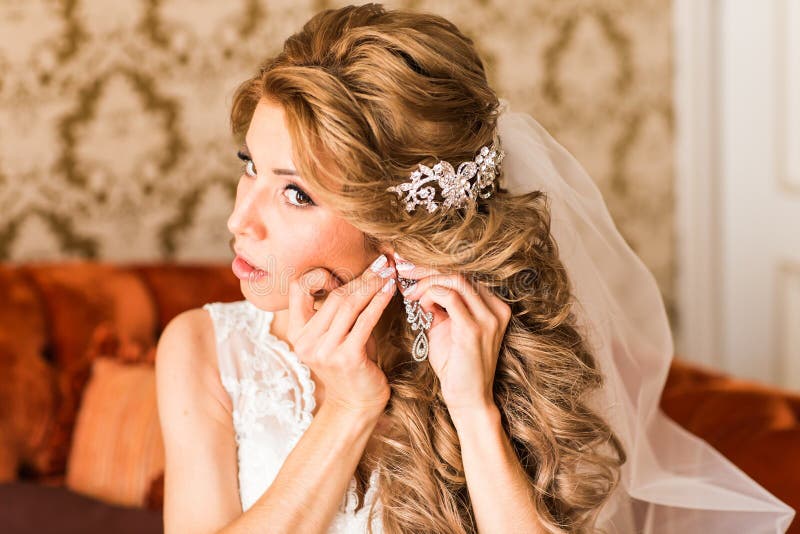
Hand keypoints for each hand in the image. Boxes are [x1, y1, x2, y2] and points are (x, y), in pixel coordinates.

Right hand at [286, 254, 397, 415]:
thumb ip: (340, 309)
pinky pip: (365, 320)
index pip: (297, 289)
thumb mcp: (338, 334)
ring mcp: (325, 351)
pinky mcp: (347, 357)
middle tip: (381, 263)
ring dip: (373, 284)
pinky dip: (379, 301)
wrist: (357, 404)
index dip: (319, 275)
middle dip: (362, 276)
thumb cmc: (352, 364)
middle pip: (334, 295)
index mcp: (297, 333)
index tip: (344, 273)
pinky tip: (390, 290)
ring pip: (349, 304)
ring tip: (388, 273)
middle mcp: (306, 341)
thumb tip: (363, 272)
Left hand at [394, 253, 511, 417]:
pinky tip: (421, 306)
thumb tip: (417, 284)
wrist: (468, 399)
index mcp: (494, 306)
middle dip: (427, 270)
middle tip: (403, 272)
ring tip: (411, 294)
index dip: (435, 269)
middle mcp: (496, 309)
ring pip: (455, 280)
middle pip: (460, 273)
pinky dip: (430, 295)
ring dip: (427, 283)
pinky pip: (449, 297)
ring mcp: (488, 318)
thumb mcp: (446, 329)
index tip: (410, 266)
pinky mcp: (473, 329)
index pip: (464, 275)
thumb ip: (438, 306)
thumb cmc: (456, 366)